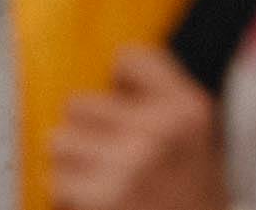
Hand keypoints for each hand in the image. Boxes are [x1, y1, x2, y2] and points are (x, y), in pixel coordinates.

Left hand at [46, 47, 224, 209]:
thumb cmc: (192, 200)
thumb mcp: (198, 142)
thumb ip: (159, 105)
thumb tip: (104, 78)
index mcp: (188, 110)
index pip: (129, 60)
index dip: (117, 84)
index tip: (119, 103)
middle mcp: (160, 132)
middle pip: (79, 103)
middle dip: (86, 132)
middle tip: (109, 159)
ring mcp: (130, 165)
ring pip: (60, 142)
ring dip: (72, 166)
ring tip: (100, 184)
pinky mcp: (103, 198)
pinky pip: (57, 182)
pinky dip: (68, 197)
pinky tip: (95, 205)